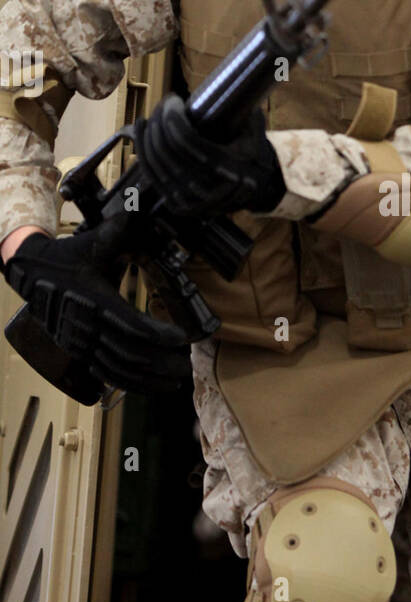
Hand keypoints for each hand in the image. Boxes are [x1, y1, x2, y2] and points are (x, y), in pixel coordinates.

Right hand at [3, 217, 191, 393]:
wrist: (32, 273)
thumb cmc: (69, 256)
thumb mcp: (97, 240)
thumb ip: (123, 229)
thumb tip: (144, 214)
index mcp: (95, 300)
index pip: (132, 326)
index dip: (160, 335)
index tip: (182, 339)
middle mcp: (86, 326)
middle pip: (129, 354)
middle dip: (161, 363)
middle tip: (186, 365)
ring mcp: (79, 342)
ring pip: (117, 369)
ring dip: (148, 379)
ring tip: (174, 380)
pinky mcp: (76, 351)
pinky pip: (103, 373)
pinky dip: (128, 383)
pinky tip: (148, 386)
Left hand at [134, 94, 284, 217]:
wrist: (250, 194)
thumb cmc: (250, 159)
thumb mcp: (254, 137)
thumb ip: (247, 114)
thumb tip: (238, 87)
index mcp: (227, 170)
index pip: (186, 140)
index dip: (173, 117)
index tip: (174, 100)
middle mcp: (206, 190)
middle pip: (168, 149)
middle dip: (160, 121)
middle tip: (164, 103)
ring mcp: (189, 201)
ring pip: (156, 162)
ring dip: (149, 134)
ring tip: (152, 114)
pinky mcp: (176, 205)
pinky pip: (152, 175)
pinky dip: (142, 150)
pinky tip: (142, 130)